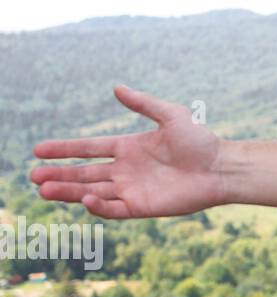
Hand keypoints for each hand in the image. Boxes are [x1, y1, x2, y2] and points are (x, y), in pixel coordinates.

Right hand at [30, 85, 226, 218]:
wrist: (221, 167)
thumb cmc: (200, 141)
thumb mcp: (171, 116)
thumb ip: (143, 104)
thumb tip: (117, 88)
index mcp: (129, 148)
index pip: (88, 150)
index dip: (64, 150)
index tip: (38, 150)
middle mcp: (126, 170)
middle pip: (84, 174)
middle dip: (59, 176)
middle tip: (34, 176)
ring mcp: (132, 189)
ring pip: (92, 192)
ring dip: (69, 192)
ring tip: (44, 190)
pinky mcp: (141, 207)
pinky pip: (113, 209)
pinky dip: (98, 206)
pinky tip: (85, 198)